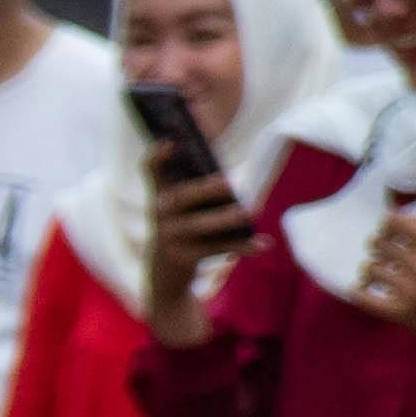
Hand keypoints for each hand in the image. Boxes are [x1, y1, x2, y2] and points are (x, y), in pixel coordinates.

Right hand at [138, 150, 248, 324]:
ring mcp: (170, 236)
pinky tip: (264, 243)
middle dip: (206, 189)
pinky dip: (242, 246)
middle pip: (184, 197)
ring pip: (202, 225)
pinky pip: (217, 248)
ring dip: (228, 218)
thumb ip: (196, 187)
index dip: (158, 156)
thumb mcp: (178, 207)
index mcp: (160, 193)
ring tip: (252, 211)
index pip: (151, 169)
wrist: (164, 273)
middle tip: (230, 182)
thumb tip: (234, 181)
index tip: (170, 142)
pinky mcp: (184, 257)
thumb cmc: (181, 228)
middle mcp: (161, 212)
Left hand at [349, 200, 415, 373]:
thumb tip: (401, 212)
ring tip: (380, 272)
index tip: (387, 231)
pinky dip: (358, 292)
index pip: (394, 223)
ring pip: (370, 269)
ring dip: (371, 269)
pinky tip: (358, 288)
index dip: (386, 225)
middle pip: (379, 244)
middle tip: (384, 253)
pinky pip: (365, 299)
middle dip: (378, 246)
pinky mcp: (402, 313)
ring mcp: (412, 291)